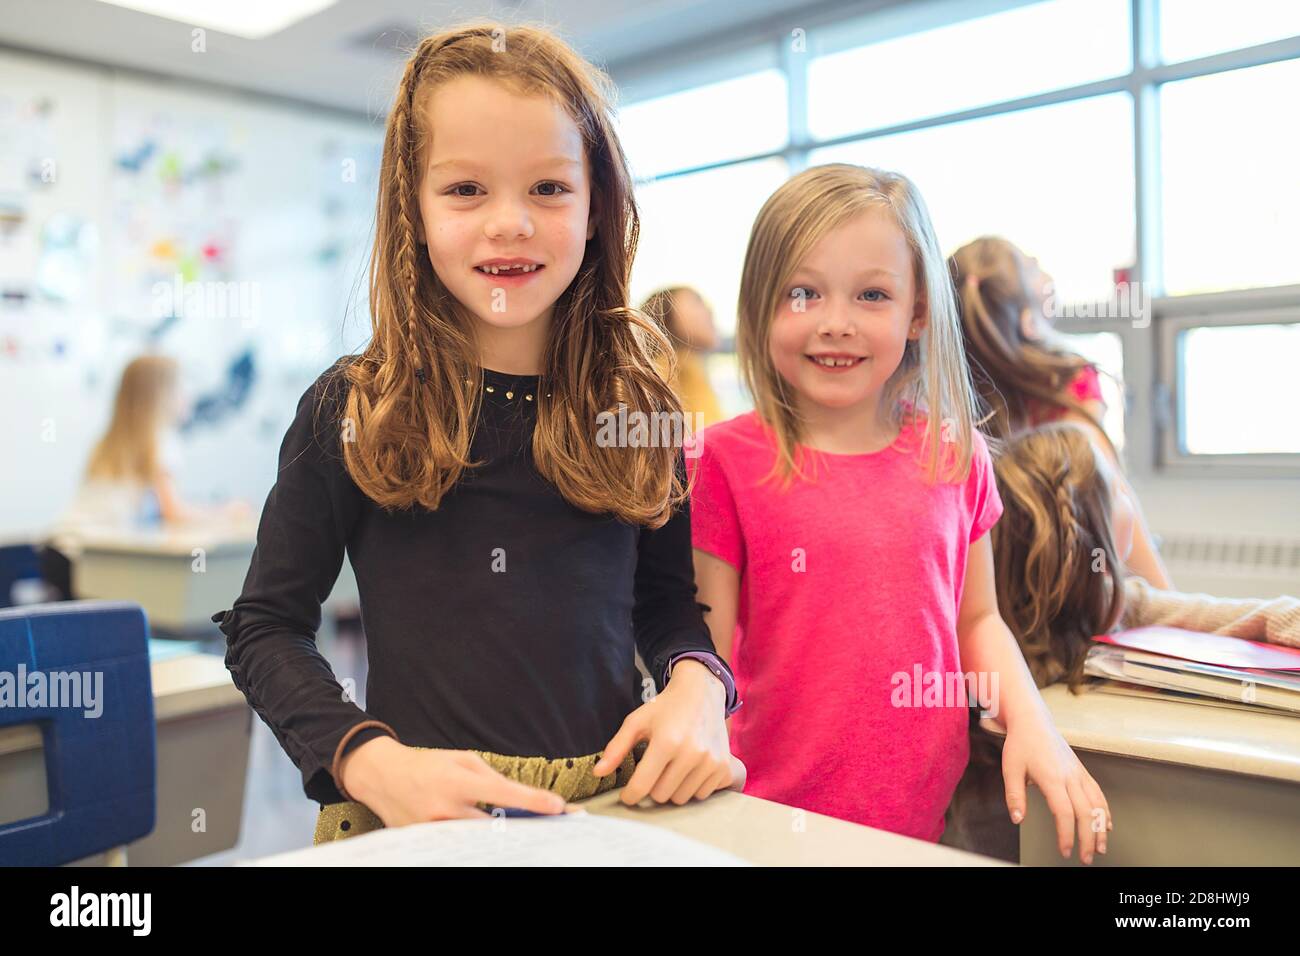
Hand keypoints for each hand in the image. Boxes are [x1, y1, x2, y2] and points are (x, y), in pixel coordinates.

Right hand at [340, 736, 569, 826]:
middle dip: (524, 827)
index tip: (557, 807)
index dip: (532, 801)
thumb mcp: (461, 760)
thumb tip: (519, 798)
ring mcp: (435, 831)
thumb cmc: (428, 766)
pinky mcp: (426, 844)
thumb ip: (491, 778)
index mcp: (457, 782)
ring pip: (480, 841)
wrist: (384, 779)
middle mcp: (446, 810)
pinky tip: (496, 842)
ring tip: (529, 835)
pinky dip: (480, 844)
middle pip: (495, 827)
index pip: (502, 793)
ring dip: (504, 838)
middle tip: (553, 826)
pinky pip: (462, 846)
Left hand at [593, 659, 744, 804]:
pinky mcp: (724, 767)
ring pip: (681, 798)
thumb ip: (616, 748)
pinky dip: (692, 787)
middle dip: (652, 788)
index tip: (627, 794)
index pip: (642, 786)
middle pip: (661, 796)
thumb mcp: (636, 721)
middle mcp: (691, 753)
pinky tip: (689, 769)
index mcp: (666, 742)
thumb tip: (598, 772)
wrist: (702, 693)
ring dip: (673, 789)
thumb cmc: (665, 708)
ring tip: (672, 768)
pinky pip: (702, 795)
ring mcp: (710, 762)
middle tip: (653, 771)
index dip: (630, 795)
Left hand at [1001, 712, 1111, 863]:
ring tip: (1101, 847)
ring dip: (1101, 827)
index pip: (1064, 812)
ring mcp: (1078, 773)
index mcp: (1052, 777)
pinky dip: (1105, 811)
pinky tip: (1107, 824)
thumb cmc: (1021, 744)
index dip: (1067, 834)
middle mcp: (1070, 776)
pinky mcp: (1082, 771)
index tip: (1065, 851)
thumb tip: (1017, 819)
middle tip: (1086, 858)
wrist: (1033, 722)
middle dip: (1088, 838)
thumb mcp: (1010, 768)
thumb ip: (1014, 795)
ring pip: (1097, 804)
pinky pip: (1098, 793)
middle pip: (1086, 812)